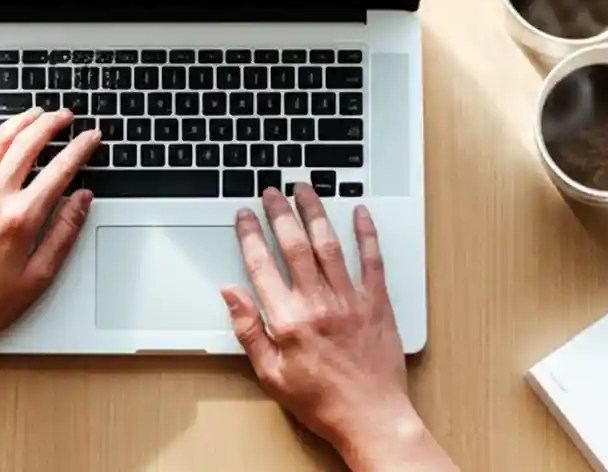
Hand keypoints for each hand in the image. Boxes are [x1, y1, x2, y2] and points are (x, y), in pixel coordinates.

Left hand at [0, 108, 99, 379]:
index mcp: (20, 219)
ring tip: (36, 113)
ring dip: (19, 122)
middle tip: (66, 116)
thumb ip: (64, 232)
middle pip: (28, 146)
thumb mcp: (39, 276)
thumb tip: (82, 199)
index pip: (60, 171)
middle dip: (52, 125)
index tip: (92, 137)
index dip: (80, 149)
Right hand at [223, 186, 455, 471]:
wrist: (371, 417)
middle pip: (293, 245)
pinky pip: (372, 259)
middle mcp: (318, 303)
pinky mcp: (376, 302)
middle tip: (271, 191)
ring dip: (315, 212)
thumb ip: (249, 330)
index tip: (244, 215)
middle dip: (280, 212)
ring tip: (305, 189)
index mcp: (288, 320)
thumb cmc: (321, 401)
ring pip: (328, 244)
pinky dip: (365, 233)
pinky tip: (360, 212)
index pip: (261, 266)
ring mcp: (349, 299)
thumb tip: (230, 294)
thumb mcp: (270, 375)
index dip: (250, 235)